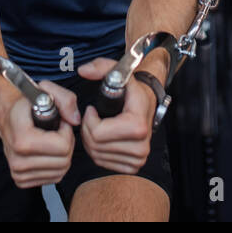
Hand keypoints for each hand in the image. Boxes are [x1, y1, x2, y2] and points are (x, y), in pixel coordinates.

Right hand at [0, 77, 78, 188]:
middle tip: (57, 131)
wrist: (6, 116)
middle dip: (66, 143)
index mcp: (21, 138)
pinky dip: (56, 164)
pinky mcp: (21, 180)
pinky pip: (54, 178)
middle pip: (64, 161)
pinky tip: (47, 151)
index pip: (62, 146)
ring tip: (52, 139)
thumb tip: (75, 120)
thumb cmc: (26, 104)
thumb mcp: (45, 90)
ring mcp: (18, 172)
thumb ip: (65, 100)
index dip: (66, 131)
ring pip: (61, 171)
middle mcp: (17, 159)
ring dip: (62, 154)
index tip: (59, 122)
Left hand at [76, 56, 156, 173]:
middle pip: (95, 146)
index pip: (97, 133)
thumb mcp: (119, 73)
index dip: (89, 120)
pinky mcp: (133, 166)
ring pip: (97, 156)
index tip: (92, 110)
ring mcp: (138, 158)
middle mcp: (141, 146)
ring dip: (91, 141)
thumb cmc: (132, 91)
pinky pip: (103, 163)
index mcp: (137, 126)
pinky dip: (98, 151)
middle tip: (92, 118)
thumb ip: (100, 66)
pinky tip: (103, 138)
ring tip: (97, 126)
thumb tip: (83, 70)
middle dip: (87, 130)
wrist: (148, 103)